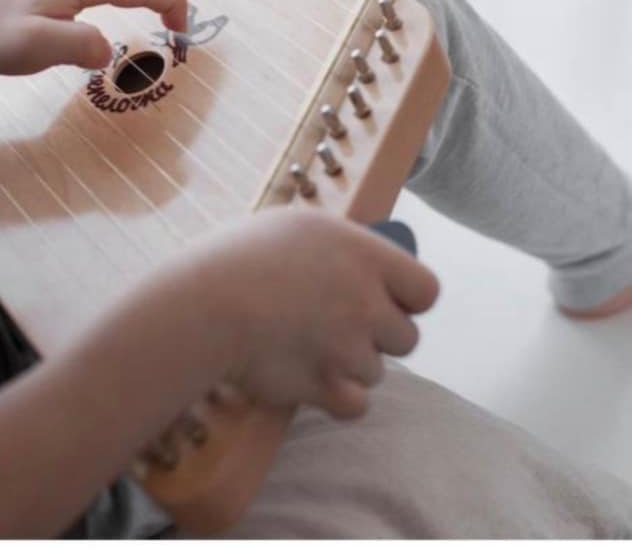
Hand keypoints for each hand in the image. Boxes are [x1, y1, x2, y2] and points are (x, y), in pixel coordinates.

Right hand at [189, 208, 438, 419]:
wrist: (203, 304)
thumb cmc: (240, 255)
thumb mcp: (297, 227)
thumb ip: (342, 247)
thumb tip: (363, 262)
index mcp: (364, 255)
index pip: (427, 291)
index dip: (409, 299)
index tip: (385, 300)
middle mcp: (366, 302)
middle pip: (406, 338)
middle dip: (378, 336)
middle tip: (338, 325)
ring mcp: (348, 349)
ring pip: (375, 371)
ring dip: (349, 365)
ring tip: (304, 343)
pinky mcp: (324, 387)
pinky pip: (355, 405)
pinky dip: (337, 397)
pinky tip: (311, 377)